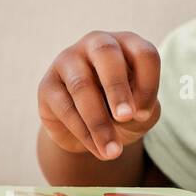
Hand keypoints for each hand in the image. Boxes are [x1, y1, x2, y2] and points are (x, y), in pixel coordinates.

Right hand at [38, 31, 161, 161]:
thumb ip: (143, 109)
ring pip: (82, 86)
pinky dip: (83, 131)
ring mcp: (68, 60)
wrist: (91, 129)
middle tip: (126, 118)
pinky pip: (64, 107)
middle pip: (107, 55)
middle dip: (117, 89)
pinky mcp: (47, 84)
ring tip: (113, 151)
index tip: (145, 114)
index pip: (144, 54)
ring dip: (98, 121)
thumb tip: (130, 114)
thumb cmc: (124, 109)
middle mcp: (97, 44)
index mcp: (128, 44)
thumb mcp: (142, 111)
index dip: (148, 84)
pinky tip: (98, 149)